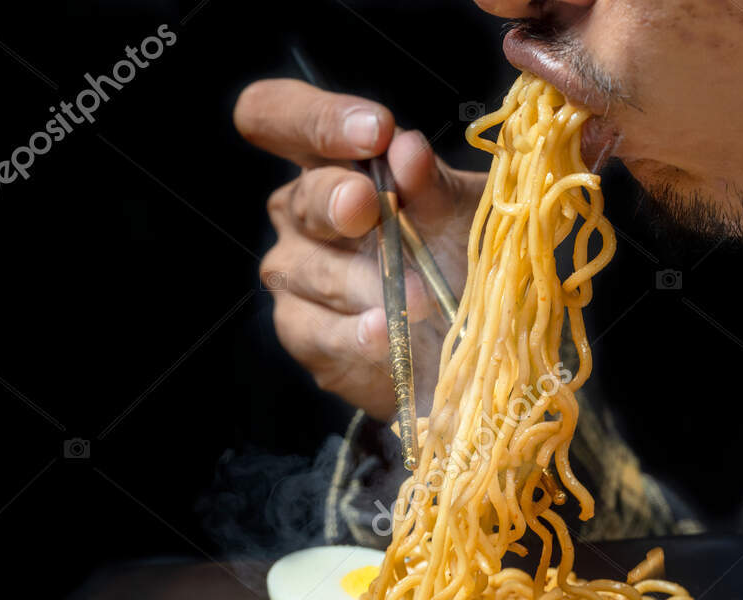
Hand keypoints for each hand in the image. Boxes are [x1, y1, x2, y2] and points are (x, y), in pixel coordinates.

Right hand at [234, 79, 485, 419]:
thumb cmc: (457, 260)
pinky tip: (386, 330)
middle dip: (338, 201)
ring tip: (423, 298)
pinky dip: (356, 332)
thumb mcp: (459, 214)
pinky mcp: (303, 332)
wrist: (465, 342)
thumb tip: (406, 149)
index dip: (315, 118)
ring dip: (370, 282)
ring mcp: (294, 272)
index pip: (277, 114)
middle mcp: (301, 211)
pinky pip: (316, 329)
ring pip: (314, 270)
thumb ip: (431, 184)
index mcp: (331, 161)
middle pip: (302, 198)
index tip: (375, 132)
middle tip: (371, 208)